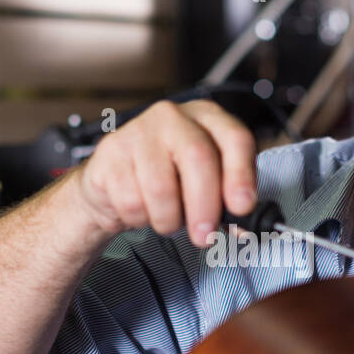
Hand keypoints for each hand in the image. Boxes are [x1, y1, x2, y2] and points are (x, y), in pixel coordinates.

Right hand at [70, 99, 257, 247]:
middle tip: (204, 236)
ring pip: (161, 186)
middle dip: (205, 206)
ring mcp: (138, 131)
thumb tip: (244, 228)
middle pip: (198, 157)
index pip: (234, 138)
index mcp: (207, 118)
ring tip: (168, 220)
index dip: (241, 174)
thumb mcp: (205, 185)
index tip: (242, 208)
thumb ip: (228, 202)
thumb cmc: (169, 181)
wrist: (114, 185)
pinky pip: (130, 199)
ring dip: (168, 219)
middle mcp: (173, 117)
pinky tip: (141, 209)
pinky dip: (139, 218)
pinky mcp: (110, 153)